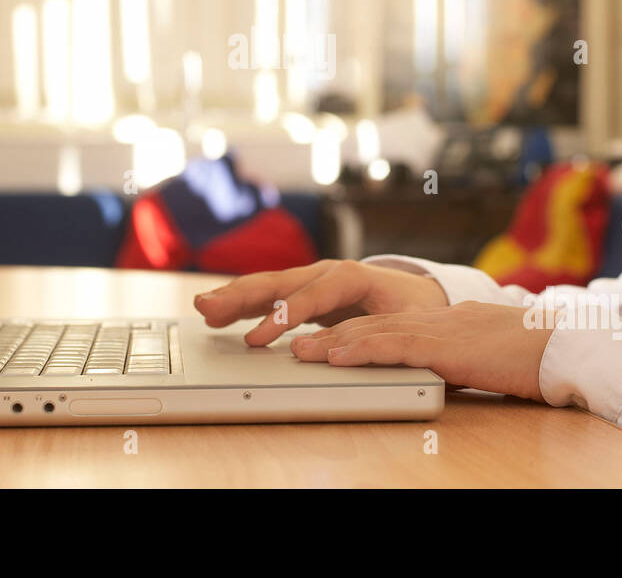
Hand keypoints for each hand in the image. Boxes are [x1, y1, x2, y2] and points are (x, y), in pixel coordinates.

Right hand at [193, 259, 448, 345]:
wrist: (418, 295)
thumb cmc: (414, 308)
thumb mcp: (406, 322)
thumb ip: (373, 332)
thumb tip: (341, 348)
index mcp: (352, 276)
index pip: (312, 296)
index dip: (284, 316)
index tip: (259, 338)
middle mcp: (326, 273)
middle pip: (278, 283)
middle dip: (242, 296)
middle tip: (209, 307)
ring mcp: (311, 281)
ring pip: (267, 286)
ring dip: (234, 297)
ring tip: (203, 307)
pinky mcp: (303, 294)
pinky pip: (268, 296)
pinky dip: (242, 304)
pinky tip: (218, 313)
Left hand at [289, 301, 554, 401]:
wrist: (561, 345)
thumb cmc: (530, 355)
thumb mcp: (480, 355)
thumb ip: (452, 358)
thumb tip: (435, 370)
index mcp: (441, 321)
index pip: (384, 322)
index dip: (347, 329)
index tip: (318, 337)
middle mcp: (432, 319)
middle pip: (368, 322)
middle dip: (328, 333)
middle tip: (293, 340)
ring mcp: (437, 329)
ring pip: (372, 332)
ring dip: (330, 343)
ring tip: (299, 350)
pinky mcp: (444, 347)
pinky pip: (393, 346)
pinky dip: (360, 350)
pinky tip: (336, 355)